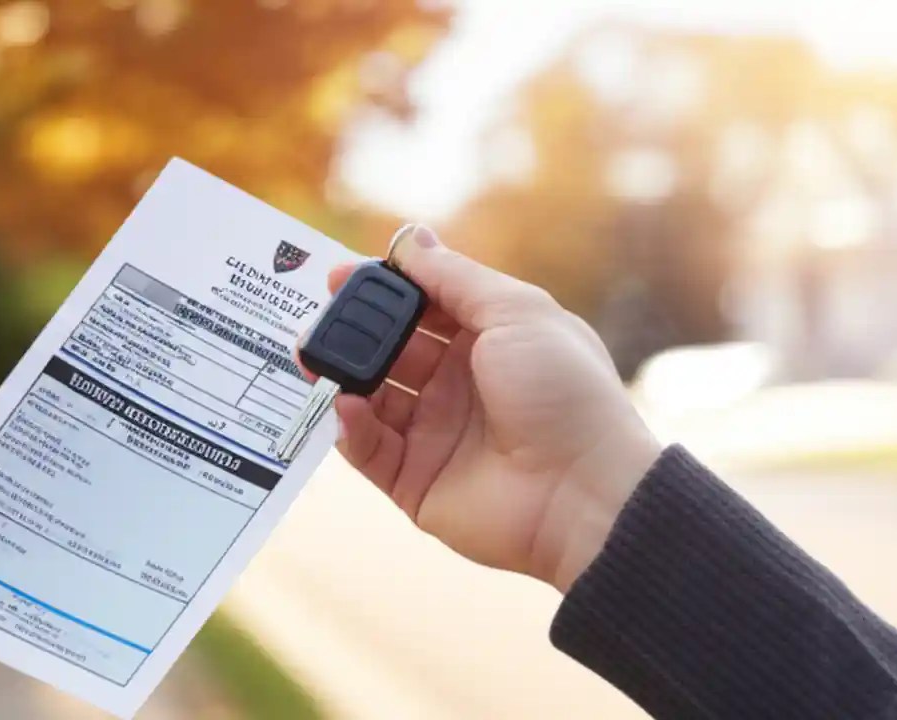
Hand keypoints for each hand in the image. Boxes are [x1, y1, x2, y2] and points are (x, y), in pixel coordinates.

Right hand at [327, 226, 661, 592]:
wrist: (584, 492)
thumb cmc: (563, 392)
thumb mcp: (515, 312)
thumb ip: (454, 277)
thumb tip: (410, 238)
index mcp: (488, 339)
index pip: (422, 304)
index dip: (382, 288)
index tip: (338, 276)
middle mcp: (459, 384)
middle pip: (390, 349)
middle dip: (351, 331)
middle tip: (317, 319)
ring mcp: (435, 434)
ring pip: (370, 398)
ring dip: (340, 376)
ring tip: (313, 359)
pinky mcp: (416, 481)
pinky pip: (369, 450)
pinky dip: (350, 427)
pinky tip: (347, 405)